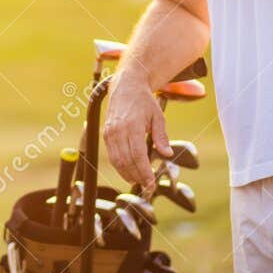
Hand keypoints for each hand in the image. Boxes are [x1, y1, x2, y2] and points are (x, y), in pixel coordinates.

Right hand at [103, 74, 174, 192]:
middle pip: (126, 161)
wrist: (126, 86)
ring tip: (138, 181)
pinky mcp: (105, 134)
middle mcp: (117, 131)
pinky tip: (128, 171)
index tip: (151, 183)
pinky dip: (119, 166)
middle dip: (137, 176)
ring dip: (127, 174)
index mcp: (132, 126)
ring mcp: (109, 133)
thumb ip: (161, 136)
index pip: (137, 156)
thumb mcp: (158, 116)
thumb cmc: (144, 101)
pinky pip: (112, 155)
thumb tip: (167, 154)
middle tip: (147, 186)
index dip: (144, 172)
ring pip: (116, 161)